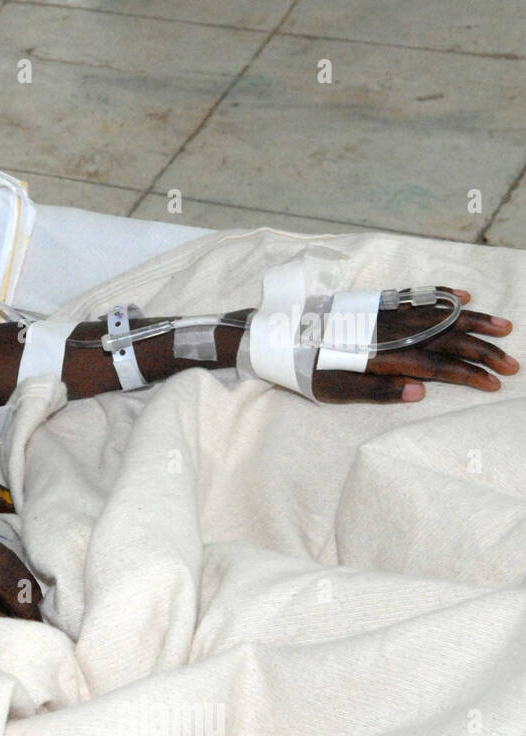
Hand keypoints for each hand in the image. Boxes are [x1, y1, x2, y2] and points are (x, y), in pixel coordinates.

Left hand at [313, 287, 516, 402]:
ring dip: (475, 320)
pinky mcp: (380, 302)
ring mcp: (389, 313)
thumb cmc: (309, 369)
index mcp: (387, 356)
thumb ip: (379, 392)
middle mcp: (394, 330)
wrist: (282, 334)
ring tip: (503, 327)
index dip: (469, 374)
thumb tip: (422, 391)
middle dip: (484, 352)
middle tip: (513, 364)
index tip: (494, 383)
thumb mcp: (337, 390)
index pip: (439, 365)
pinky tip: (464, 295)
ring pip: (441, 314)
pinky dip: (444, 295)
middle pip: (449, 339)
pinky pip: (419, 295)